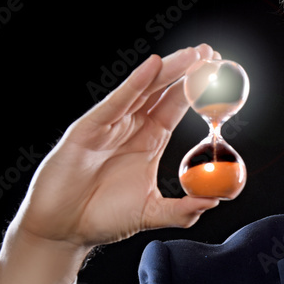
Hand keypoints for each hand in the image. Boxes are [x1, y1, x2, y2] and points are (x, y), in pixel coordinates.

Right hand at [0, 45, 222, 283]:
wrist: (64, 230)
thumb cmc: (102, 218)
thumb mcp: (151, 213)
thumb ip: (183, 210)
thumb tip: (215, 202)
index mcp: (148, 140)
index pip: (176, 106)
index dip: (196, 88)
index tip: (219, 72)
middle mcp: (130, 127)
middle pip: (163, 90)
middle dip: (187, 70)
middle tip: (212, 53)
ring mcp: (109, 125)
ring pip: (143, 89)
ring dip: (169, 70)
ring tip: (193, 54)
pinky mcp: (87, 130)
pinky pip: (115, 103)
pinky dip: (134, 83)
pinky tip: (153, 67)